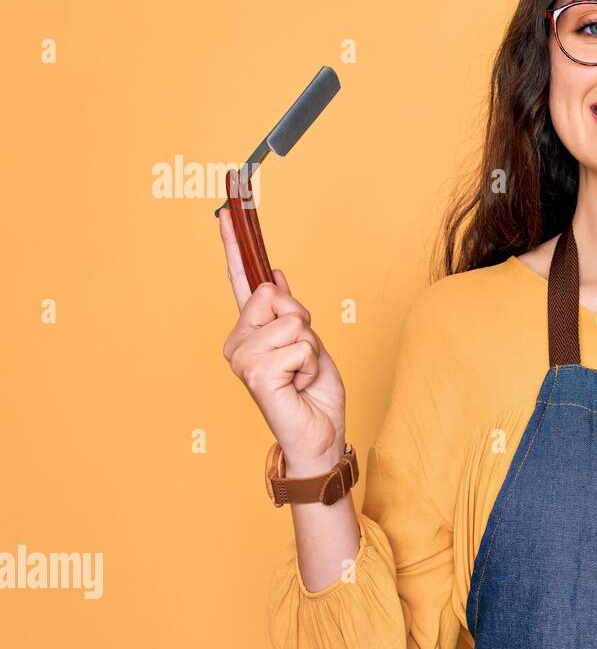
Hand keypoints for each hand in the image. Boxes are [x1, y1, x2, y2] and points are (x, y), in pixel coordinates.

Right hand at [217, 207, 346, 475]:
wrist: (319, 435)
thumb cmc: (313, 394)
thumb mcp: (308, 342)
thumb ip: (288, 311)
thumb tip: (274, 275)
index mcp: (248, 332)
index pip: (241, 282)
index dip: (235, 247)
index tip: (225, 213)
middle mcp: (238, 343)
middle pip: (275, 297)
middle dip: (302, 321)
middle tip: (303, 356)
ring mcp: (243, 359)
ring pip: (292, 322)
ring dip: (310, 348)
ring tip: (302, 375)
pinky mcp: (256, 374)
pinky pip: (299, 345)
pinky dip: (310, 365)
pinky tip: (299, 386)